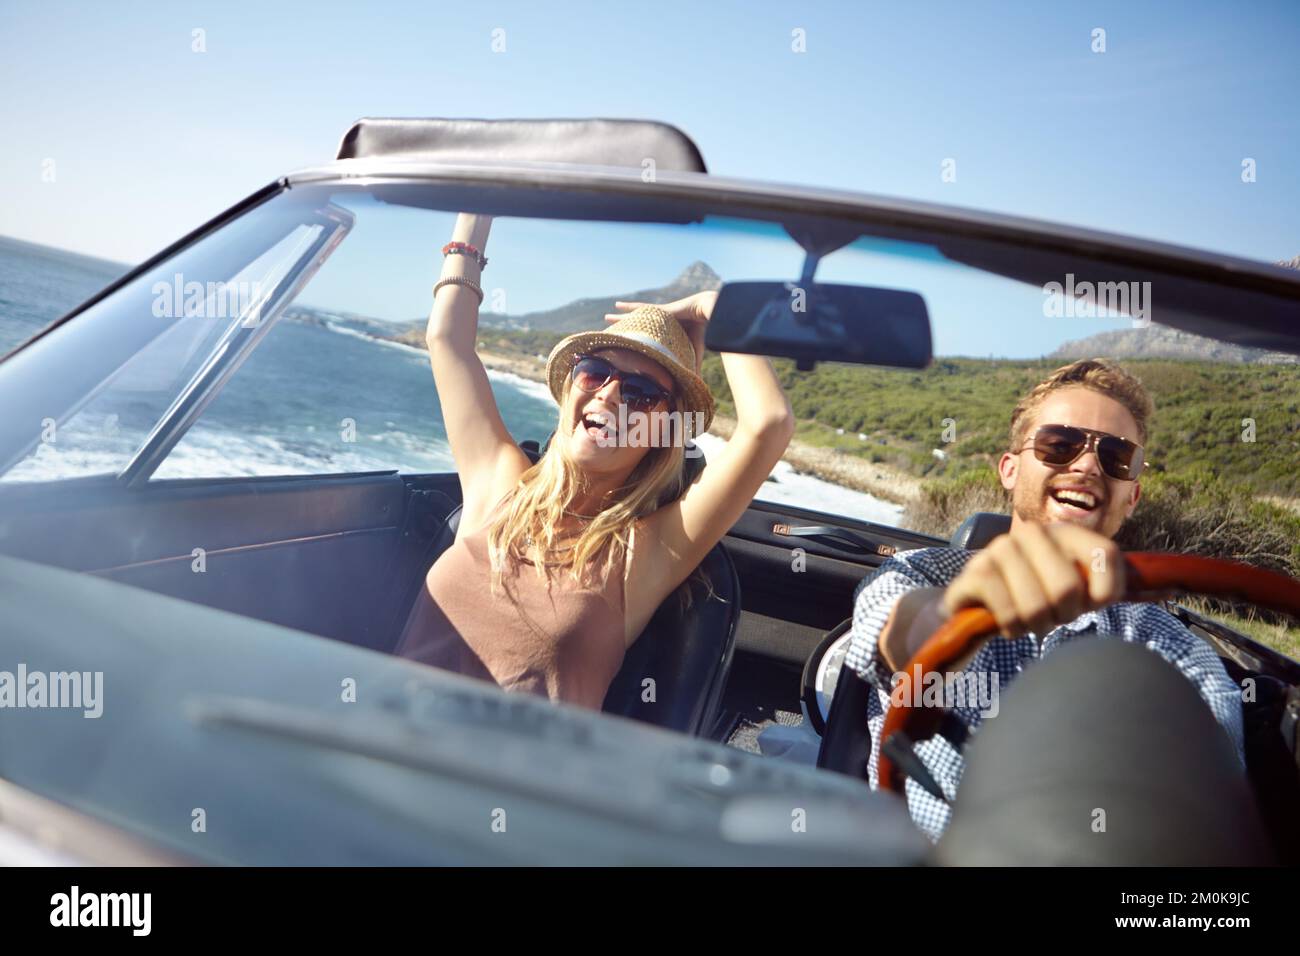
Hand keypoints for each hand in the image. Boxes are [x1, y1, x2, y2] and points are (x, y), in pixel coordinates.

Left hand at [604, 290, 717, 375]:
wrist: (709, 316)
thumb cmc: (703, 334)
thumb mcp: (694, 354)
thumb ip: (692, 368)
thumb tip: (694, 386)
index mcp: (664, 336)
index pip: (646, 341)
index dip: (636, 343)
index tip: (625, 348)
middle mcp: (658, 326)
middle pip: (636, 328)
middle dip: (624, 329)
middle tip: (610, 333)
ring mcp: (657, 318)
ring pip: (634, 318)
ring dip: (621, 318)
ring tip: (607, 317)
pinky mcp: (658, 310)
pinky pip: (640, 308)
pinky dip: (628, 307)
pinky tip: (617, 305)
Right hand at [941, 523, 1125, 638]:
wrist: (979, 607)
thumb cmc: (1038, 598)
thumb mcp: (1079, 589)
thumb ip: (1115, 584)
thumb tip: (1176, 586)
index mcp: (1066, 532)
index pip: (1107, 554)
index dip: (1105, 591)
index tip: (1093, 605)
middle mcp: (1033, 533)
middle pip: (1069, 587)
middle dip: (1063, 615)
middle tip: (1053, 616)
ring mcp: (1000, 549)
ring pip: (1037, 604)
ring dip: (1036, 625)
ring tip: (1028, 620)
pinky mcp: (975, 572)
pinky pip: (1008, 611)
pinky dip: (1012, 628)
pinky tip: (1008, 623)